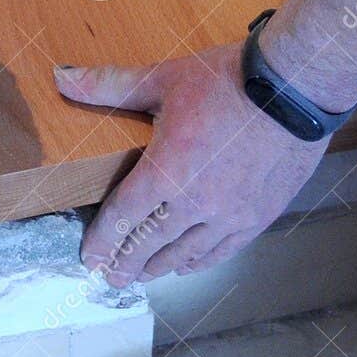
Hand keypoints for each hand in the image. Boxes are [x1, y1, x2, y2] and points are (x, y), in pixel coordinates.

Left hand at [54, 44, 328, 285]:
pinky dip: (199, 261)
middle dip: (127, 263)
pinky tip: (188, 266)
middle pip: (151, 244)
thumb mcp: (165, 78)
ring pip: (185, 253)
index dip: (103, 241)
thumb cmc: (229, 79)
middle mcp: (194, 203)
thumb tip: (61, 78)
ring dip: (160, 267)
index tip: (90, 259)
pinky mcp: (257, 217)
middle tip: (112, 278)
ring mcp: (228, 215)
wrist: (296, 88)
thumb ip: (111, 85)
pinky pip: (221, 250)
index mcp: (165, 171)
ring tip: (144, 275)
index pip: (122, 217)